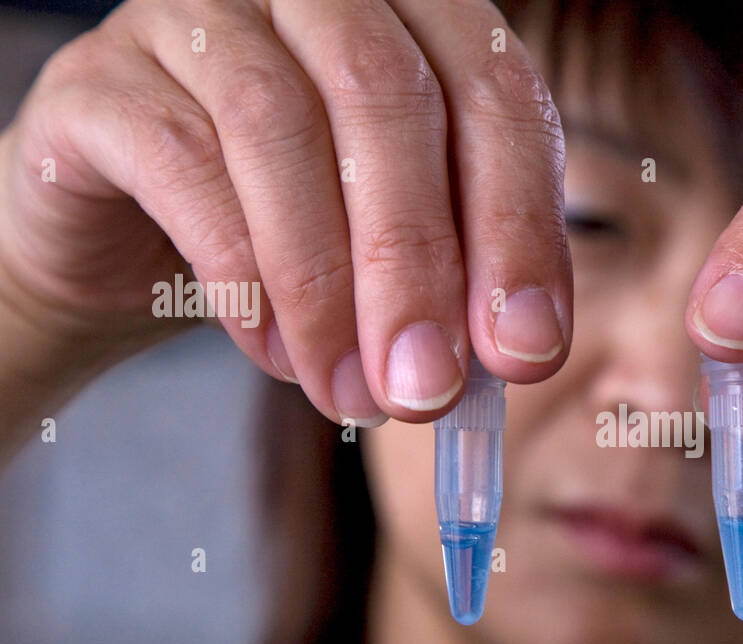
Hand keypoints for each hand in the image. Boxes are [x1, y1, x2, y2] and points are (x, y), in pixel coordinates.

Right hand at [0, 0, 570, 426]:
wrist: (127, 250)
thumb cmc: (290, 240)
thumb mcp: (396, 252)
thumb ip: (463, 273)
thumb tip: (521, 348)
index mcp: (415, 14)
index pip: (497, 93)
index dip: (521, 225)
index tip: (525, 351)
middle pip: (388, 97)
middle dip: (418, 265)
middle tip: (427, 389)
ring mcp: (197, 12)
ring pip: (280, 123)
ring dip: (324, 284)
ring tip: (348, 392)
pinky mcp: (101, 75)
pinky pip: (180, 158)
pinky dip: (238, 273)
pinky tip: (269, 350)